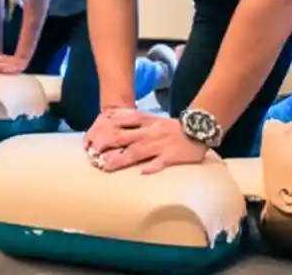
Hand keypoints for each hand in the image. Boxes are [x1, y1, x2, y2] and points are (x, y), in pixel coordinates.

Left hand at [83, 110, 208, 174]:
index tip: (92, 139)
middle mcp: (150, 132)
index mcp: (146, 122)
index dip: (105, 130)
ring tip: (106, 166)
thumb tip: (112, 120)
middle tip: (94, 155)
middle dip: (107, 146)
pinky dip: (150, 167)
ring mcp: (160, 145)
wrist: (199, 129)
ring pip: (136, 152)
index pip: (121, 122)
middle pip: (123, 138)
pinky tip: (140, 173)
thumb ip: (135, 121)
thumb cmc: (172, 127)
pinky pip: (159, 163)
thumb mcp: (153, 118)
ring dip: (120, 159)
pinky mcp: (171, 156)